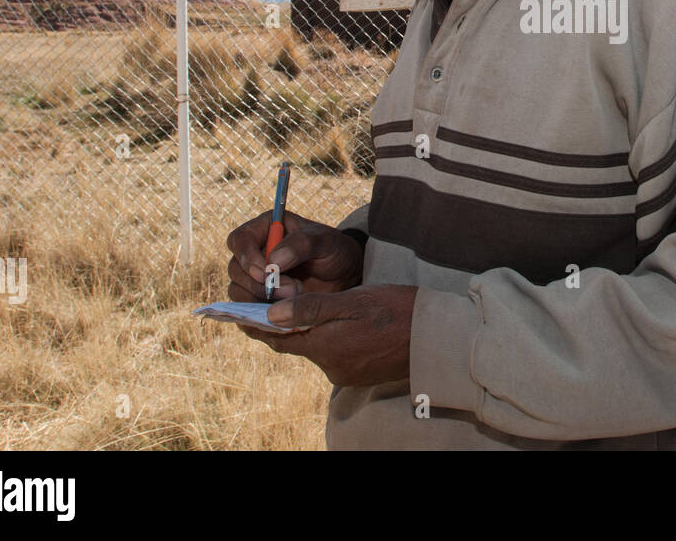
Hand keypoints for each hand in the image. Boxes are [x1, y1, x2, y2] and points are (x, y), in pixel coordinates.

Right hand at [226, 209, 363, 302]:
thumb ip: (301, 244)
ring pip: (237, 291)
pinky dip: (262, 316)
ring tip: (295, 299)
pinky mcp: (257, 301)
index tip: (266, 272)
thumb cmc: (333, 251)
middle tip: (293, 290)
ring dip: (262, 300)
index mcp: (265, 229)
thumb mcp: (325, 241)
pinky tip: (285, 314)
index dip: (246, 257)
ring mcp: (253, 279)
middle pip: (236, 269)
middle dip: (260, 283)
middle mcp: (254, 253)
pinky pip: (245, 312)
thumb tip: (273, 261)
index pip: (239, 240)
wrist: (343, 277)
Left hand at [240, 285, 417, 386]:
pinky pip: (334, 354)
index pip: (277, 337)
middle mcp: (331, 366)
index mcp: (324, 347)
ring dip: (308, 331)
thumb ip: (310, 308)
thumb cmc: (396, 310)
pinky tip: (336, 324)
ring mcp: (347, 372)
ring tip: (302, 308)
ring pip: (316, 348)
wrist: (437, 336)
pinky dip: (328, 339)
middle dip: (282, 326)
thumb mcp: (352, 301)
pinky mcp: (361, 373)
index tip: (238, 312)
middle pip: (296, 343)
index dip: (257, 323)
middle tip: (267, 305)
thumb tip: (271, 313)